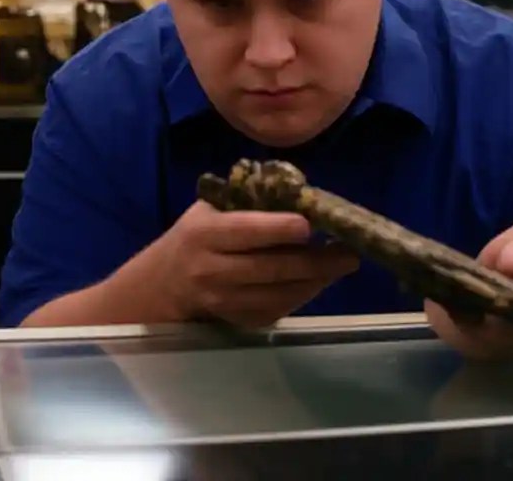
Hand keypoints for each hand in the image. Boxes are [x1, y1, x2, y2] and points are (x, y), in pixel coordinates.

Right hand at [150, 201, 359, 327]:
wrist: (163, 285)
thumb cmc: (195, 237)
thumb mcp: (209, 210)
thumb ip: (247, 201)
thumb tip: (300, 191)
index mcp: (205, 234)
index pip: (245, 232)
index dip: (278, 229)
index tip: (309, 225)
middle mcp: (211, 270)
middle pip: (270, 268)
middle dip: (315, 261)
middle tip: (349, 252)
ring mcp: (224, 301)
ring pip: (278, 294)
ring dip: (316, 280)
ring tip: (342, 264)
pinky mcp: (237, 320)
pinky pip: (277, 310)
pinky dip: (303, 295)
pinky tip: (319, 280)